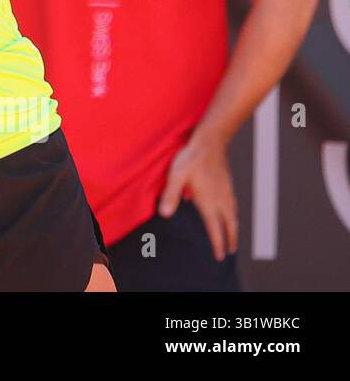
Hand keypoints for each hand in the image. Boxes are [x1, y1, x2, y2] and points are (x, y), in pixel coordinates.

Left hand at [158, 136, 238, 261]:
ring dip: (233, 227)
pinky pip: (232, 204)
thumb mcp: (176, 176)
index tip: (219, 256)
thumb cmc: (191, 158)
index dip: (217, 243)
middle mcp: (221, 199)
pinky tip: (227, 210)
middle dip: (230, 239)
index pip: (215, 228)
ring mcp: (226, 191)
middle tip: (229, 252)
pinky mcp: (227, 184)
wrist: (210, 142)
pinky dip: (232, 214)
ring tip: (232, 235)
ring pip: (233, 215)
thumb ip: (171, 195)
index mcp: (209, 201)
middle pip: (229, 225)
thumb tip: (165, 214)